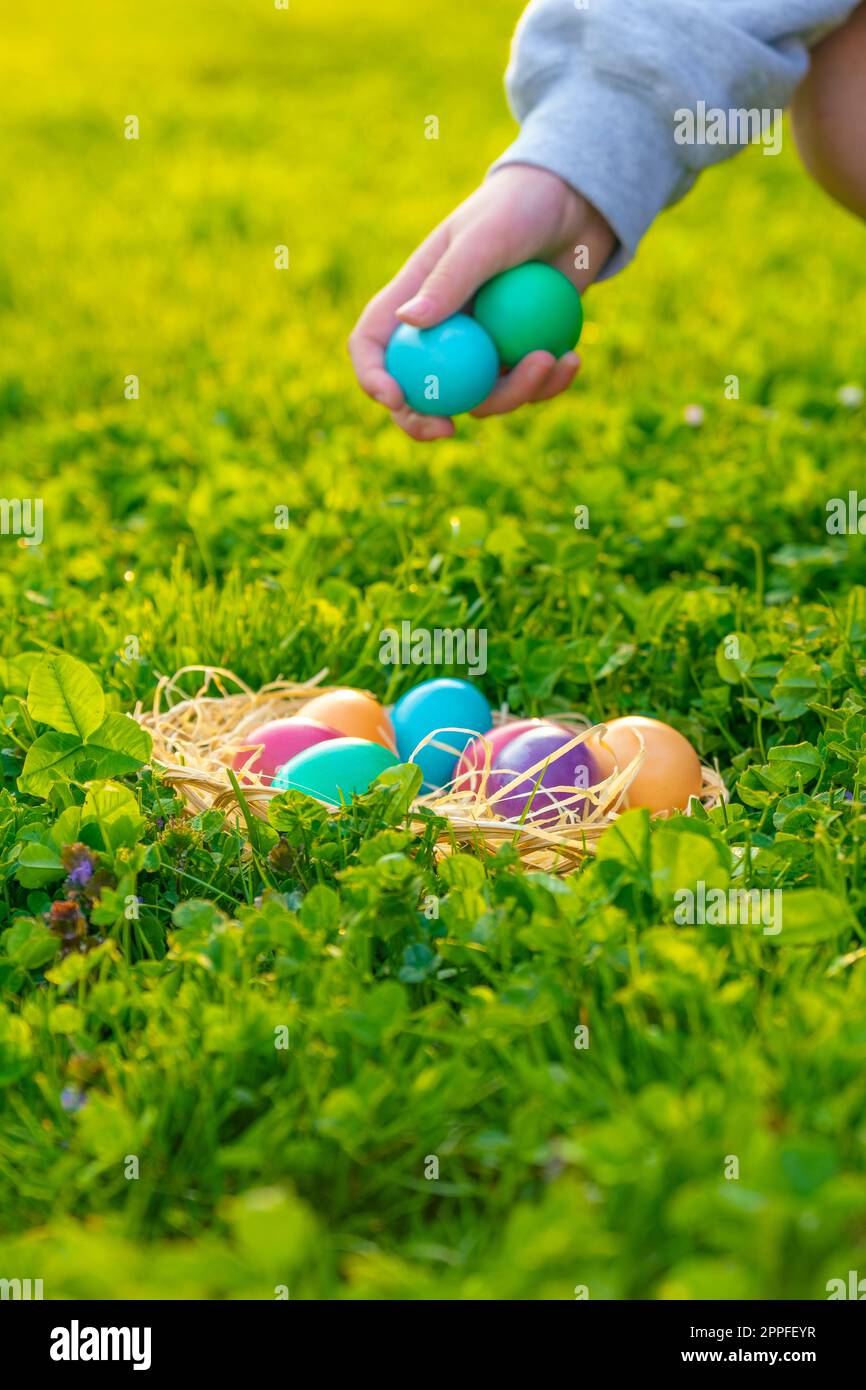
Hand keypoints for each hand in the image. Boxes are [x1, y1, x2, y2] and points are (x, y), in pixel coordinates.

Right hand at [348, 164, 615, 440]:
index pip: (374, 344)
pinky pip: (524, 388)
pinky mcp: (519, 354)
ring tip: (549, 359)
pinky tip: (572, 360)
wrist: (578, 203)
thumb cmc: (521, 206)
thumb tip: (406, 321)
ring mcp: (481, 348)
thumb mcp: (485, 238)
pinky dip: (548, 383)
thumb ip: (449, 280)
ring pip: (479, 398)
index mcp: (415, 297)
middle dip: (424, 421)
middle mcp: (443, 329)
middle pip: (415, 392)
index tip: (395, 398)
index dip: (373, 376)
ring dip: (514, 394)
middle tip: (448, 432)